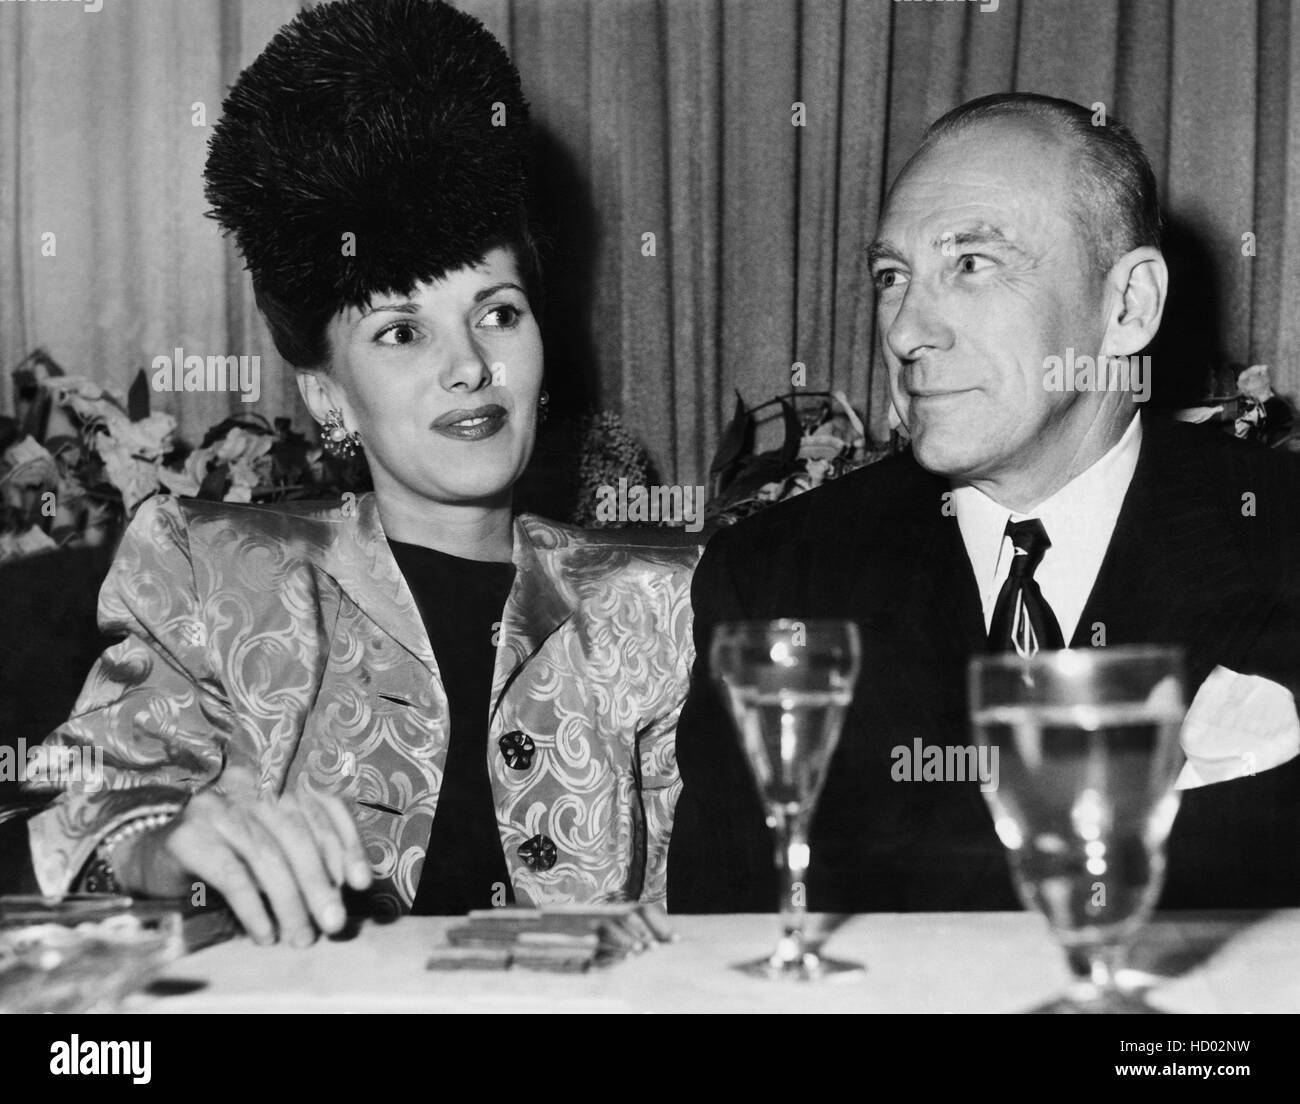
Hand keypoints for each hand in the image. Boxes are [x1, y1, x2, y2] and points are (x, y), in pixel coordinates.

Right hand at [115, 773, 371, 946]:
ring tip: (301, 937)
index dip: (346, 844)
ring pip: (267, 856)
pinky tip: (265, 934)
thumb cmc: (222, 859)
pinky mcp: (187, 837)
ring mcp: (214, 809)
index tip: (362, 883)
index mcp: (273, 785)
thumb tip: (350, 887)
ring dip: (290, 903)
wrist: (149, 862)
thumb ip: (305, 856)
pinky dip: (255, 909)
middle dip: (320, 883)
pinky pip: (233, 876)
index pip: (322, 806)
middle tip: (334, 924)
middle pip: (296, 834)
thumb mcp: (269, 852)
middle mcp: (246, 789)